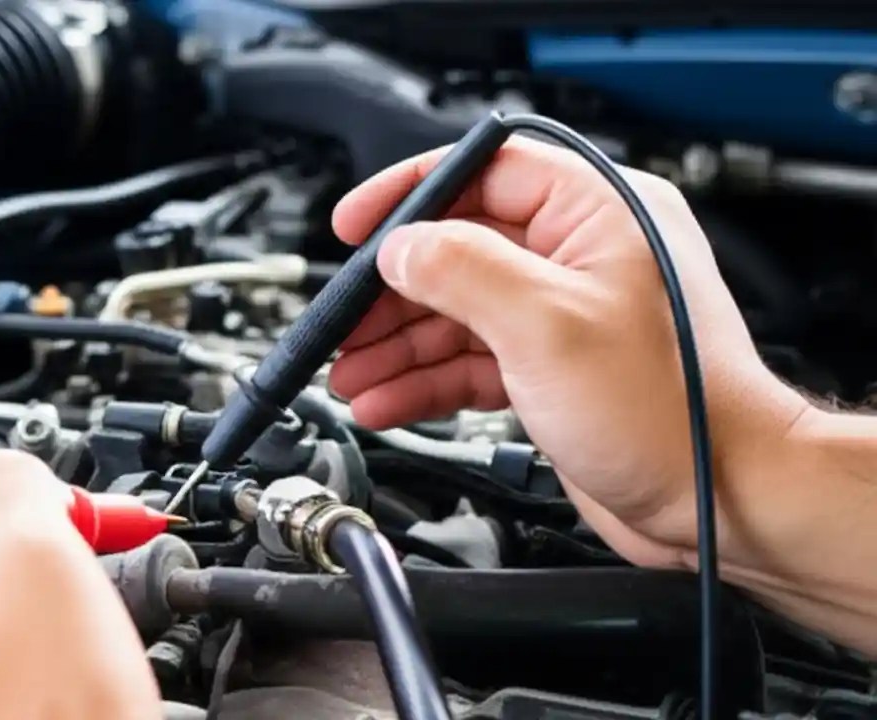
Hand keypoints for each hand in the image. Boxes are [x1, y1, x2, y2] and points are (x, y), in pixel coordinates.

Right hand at [329, 136, 811, 567]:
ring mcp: (560, 313)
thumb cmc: (672, 413)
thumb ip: (462, 270)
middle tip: (345, 323)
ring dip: (397, 345)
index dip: (408, 195)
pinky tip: (386, 400)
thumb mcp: (548, 325)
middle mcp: (577, 255)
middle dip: (391, 293)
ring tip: (351, 374)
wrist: (716, 501)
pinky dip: (424, 380)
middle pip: (455, 250)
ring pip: (454, 312)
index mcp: (597, 213)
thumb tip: (401, 247)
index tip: (355, 225)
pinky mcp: (548, 368)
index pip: (482, 173)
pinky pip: (468, 360)